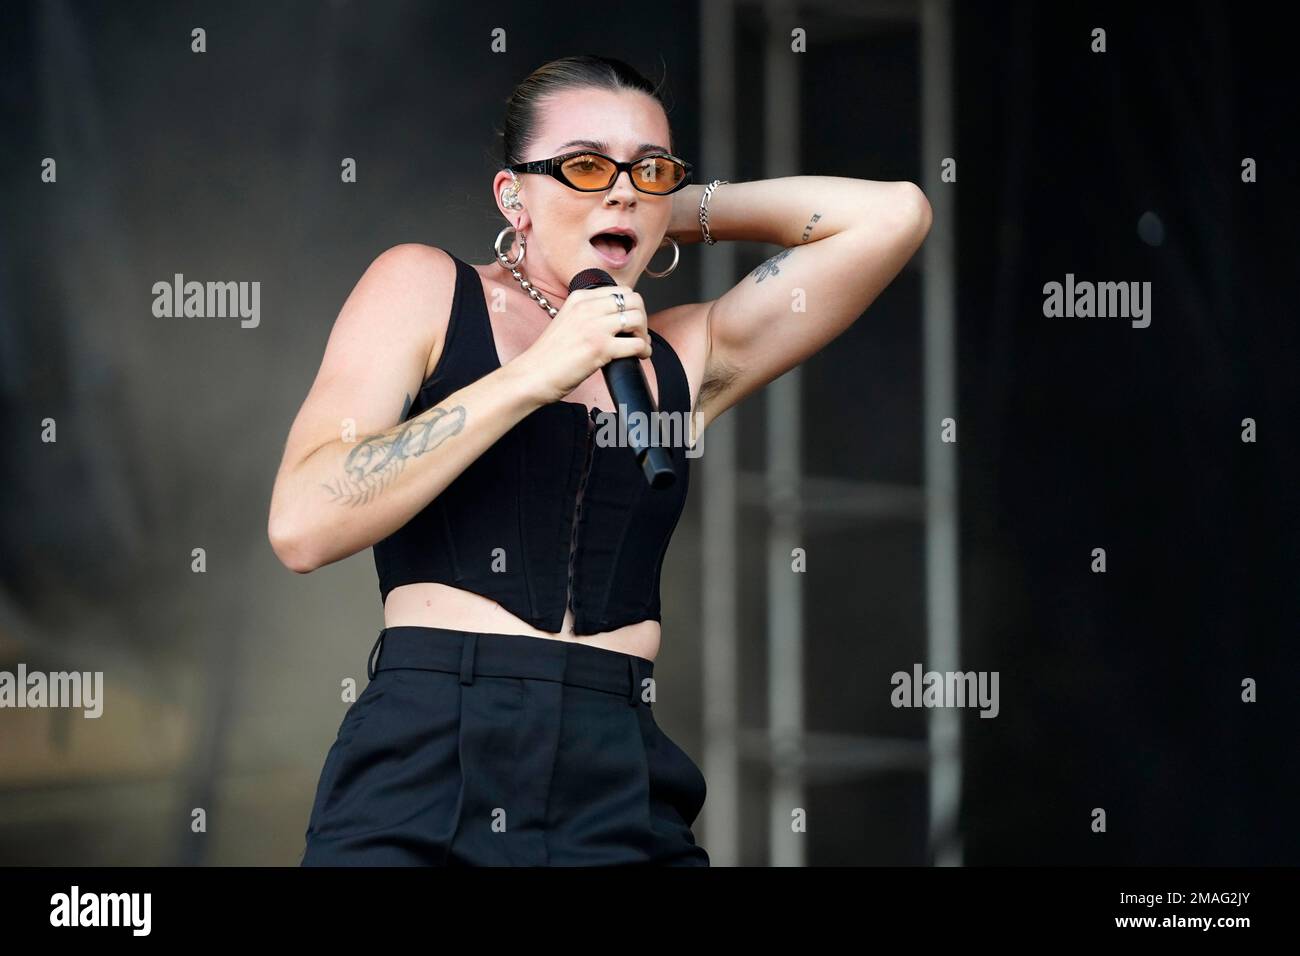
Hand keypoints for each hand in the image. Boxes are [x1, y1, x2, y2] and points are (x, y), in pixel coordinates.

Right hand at [510, 285, 651, 405]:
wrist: (532, 374)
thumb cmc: (549, 355)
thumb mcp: (567, 320)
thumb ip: (588, 314)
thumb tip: (616, 318)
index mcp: (580, 298)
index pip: (621, 290)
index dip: (632, 306)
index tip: (631, 321)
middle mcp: (587, 308)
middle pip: (634, 300)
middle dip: (642, 317)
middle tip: (638, 333)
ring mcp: (594, 327)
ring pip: (638, 318)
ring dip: (644, 333)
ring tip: (639, 345)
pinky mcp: (600, 348)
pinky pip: (637, 343)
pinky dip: (644, 350)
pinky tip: (640, 356)